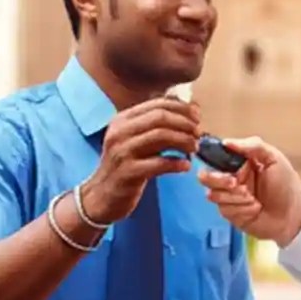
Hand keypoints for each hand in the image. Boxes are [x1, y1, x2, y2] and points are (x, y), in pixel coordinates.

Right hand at [81, 96, 200, 222]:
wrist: (101, 195)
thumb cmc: (125, 165)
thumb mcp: (135, 139)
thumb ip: (156, 125)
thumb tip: (191, 110)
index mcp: (123, 119)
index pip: (157, 104)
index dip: (182, 108)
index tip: (198, 117)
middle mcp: (120, 132)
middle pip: (160, 117)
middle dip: (185, 123)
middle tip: (199, 133)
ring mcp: (122, 152)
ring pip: (161, 136)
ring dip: (184, 140)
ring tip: (195, 148)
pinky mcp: (128, 172)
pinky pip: (159, 163)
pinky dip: (176, 163)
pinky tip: (186, 166)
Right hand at [196, 137, 300, 247]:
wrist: (293, 216)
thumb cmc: (286, 185)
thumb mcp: (274, 158)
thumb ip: (252, 146)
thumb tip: (226, 142)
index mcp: (240, 163)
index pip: (216, 157)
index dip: (214, 160)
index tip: (224, 164)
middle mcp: (231, 178)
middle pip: (206, 176)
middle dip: (219, 180)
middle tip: (235, 184)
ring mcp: (229, 197)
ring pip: (213, 194)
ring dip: (234, 197)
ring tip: (253, 199)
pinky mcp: (231, 214)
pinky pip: (224, 209)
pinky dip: (240, 209)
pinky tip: (254, 209)